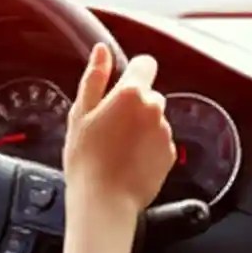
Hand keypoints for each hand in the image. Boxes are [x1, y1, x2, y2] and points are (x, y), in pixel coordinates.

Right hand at [63, 44, 175, 217]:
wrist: (104, 202)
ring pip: (154, 119)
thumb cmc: (86, 160)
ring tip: (117, 149)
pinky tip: (128, 161)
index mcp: (131, 94)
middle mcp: (154, 109)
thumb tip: (102, 50)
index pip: (145, 64)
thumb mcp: (80, 114)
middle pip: (149, 95)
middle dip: (133, 105)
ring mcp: (165, 132)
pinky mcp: (171, 154)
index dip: (132, 73)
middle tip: (109, 127)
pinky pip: (159, 142)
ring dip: (140, 128)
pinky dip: (148, 148)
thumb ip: (94, 78)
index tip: (119, 89)